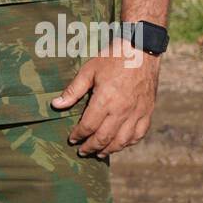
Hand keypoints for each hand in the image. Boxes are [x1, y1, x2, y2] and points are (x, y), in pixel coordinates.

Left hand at [50, 41, 160, 157]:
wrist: (141, 49)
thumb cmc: (113, 57)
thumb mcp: (89, 70)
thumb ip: (73, 90)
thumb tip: (56, 105)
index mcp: (105, 100)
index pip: (88, 126)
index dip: (78, 135)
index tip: (72, 139)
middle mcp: (122, 110)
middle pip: (104, 138)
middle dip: (91, 147)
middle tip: (82, 151)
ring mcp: (137, 112)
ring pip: (122, 140)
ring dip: (109, 150)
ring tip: (99, 153)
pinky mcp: (147, 111)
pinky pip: (139, 134)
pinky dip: (129, 143)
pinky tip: (121, 144)